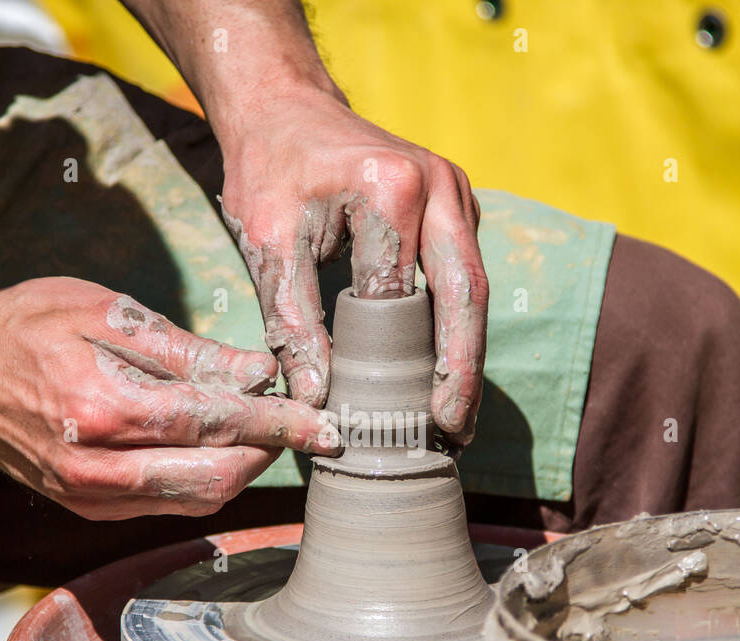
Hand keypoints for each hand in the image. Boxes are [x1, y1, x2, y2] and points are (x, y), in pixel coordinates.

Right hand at [0, 277, 339, 518]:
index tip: (327, 424)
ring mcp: (89, 496)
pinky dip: (205, 481)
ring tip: (268, 433)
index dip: (280, 425)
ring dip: (243, 471)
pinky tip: (220, 450)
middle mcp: (96, 466)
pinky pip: (166, 504)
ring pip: (196, 499)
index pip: (216, 425)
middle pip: (216, 477)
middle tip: (305, 425)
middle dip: (272, 454)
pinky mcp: (87, 508)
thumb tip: (258, 374)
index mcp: (102, 408)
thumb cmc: (27, 325)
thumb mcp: (106, 311)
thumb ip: (187, 351)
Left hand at [217, 85, 487, 443]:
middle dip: (462, 371)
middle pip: (465, 295)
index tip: (389, 422)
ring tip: (457, 420)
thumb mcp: (267, 244)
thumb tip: (319, 399)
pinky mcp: (458, 206)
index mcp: (392, 189)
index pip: (398, 298)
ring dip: (467, 355)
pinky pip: (465, 274)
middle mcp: (439, 186)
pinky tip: (447, 375)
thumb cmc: (270, 171)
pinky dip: (457, 326)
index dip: (394, 367)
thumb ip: (292, 322)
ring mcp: (457, 193)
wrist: (286, 110)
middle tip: (453, 432)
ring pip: (473, 288)